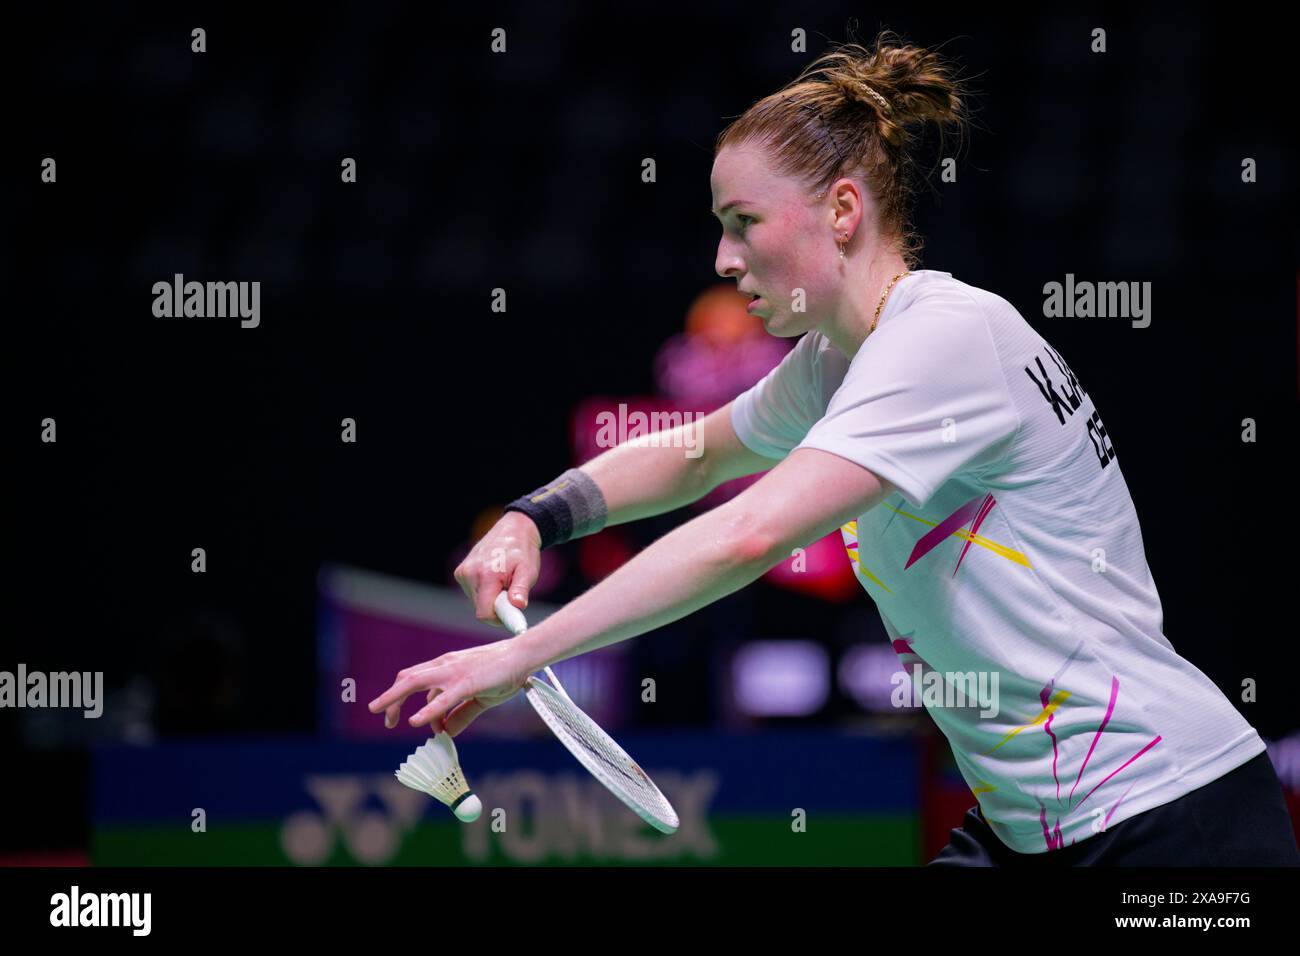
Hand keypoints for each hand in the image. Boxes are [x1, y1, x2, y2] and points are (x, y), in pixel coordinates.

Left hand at [367, 638, 532, 734]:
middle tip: (385, 720)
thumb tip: (447, 732)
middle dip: (391, 698)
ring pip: (415, 682)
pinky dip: (428, 710)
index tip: (403, 720)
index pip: (415, 679)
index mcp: (446, 666)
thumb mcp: (479, 697)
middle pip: (407, 679)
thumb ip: (462, 714)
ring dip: (395, 698)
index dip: (402, 698)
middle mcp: (445, 665)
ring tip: (385, 716)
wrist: (523, 655)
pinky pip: (443, 698)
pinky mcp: (468, 682)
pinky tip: (416, 721)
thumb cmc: (503, 672)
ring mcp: (454, 672)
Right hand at [455, 511, 541, 627]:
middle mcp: (469, 574)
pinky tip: (494, 577)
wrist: (514, 529)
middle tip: (511, 592)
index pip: (484, 614)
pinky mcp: (460, 572)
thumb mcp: (528, 571)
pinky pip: (472, 592)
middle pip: (480, 609)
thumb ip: (521, 589)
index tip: (512, 615)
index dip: (499, 620)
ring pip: (476, 602)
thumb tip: (518, 606)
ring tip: (503, 581)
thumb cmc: (523, 551)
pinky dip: (484, 591)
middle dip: (497, 607)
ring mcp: (462, 572)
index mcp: (486, 575)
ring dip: (491, 598)